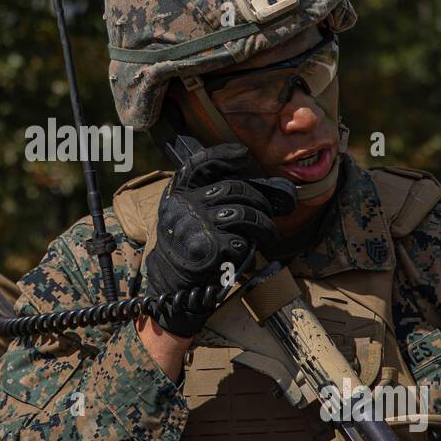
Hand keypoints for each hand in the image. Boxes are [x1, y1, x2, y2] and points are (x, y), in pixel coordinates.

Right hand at [143, 143, 294, 336]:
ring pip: (243, 213)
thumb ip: (213, 199)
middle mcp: (183, 205)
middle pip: (234, 189)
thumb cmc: (190, 247)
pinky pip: (241, 241)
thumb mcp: (191, 217)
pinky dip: (248, 247)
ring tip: (269, 234)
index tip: (243, 156)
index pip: (198, 165)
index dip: (222, 156)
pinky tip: (244, 252)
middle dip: (259, 201)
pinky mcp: (207, 248)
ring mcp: (194, 225)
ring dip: (263, 225)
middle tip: (269, 213)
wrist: (172, 285)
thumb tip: (262, 188)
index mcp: (178, 194)